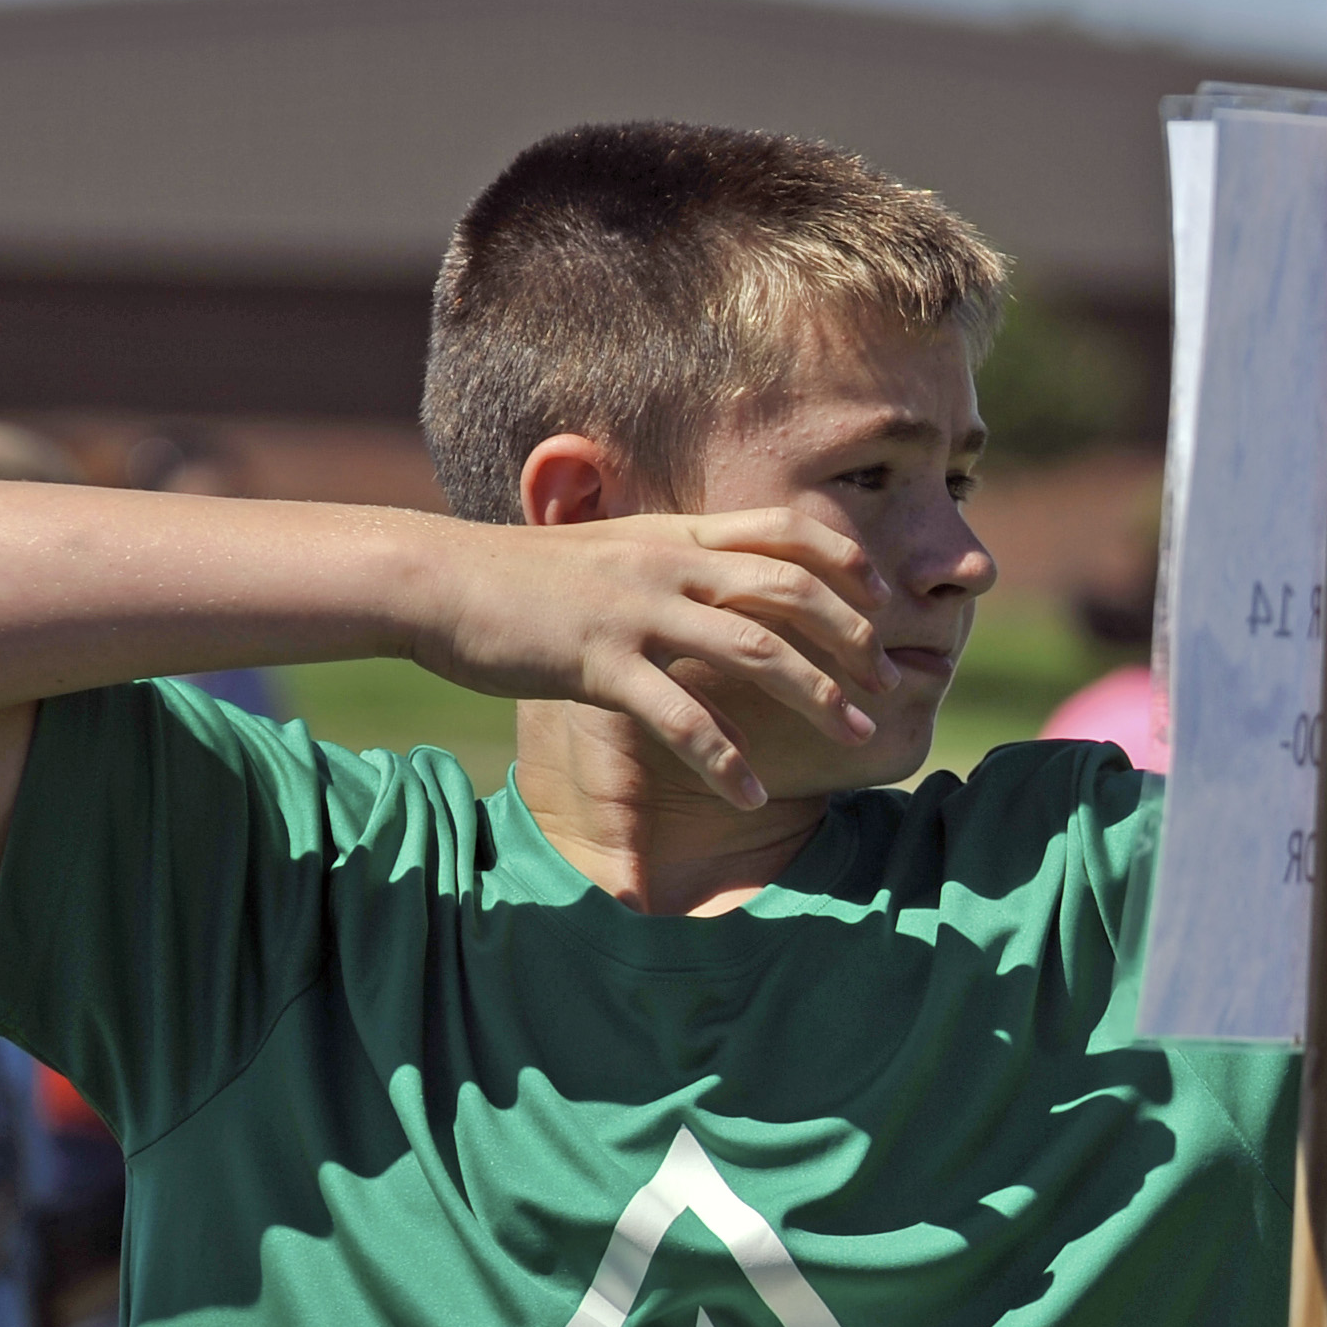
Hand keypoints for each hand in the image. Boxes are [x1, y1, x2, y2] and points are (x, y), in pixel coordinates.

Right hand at [410, 510, 907, 809]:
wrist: (435, 580)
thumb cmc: (519, 575)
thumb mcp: (605, 551)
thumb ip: (663, 562)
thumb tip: (708, 585)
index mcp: (674, 533)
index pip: (784, 532)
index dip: (845, 563)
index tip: (884, 600)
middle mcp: (667, 564)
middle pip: (791, 592)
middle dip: (854, 639)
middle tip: (891, 682)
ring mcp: (636, 611)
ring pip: (756, 650)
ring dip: (818, 697)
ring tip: (860, 736)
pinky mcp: (598, 662)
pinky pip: (681, 717)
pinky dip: (726, 758)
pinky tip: (753, 794)